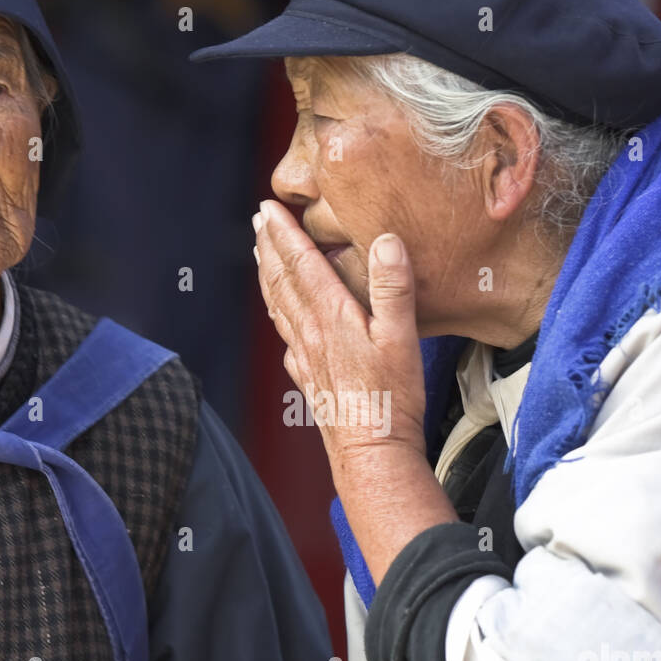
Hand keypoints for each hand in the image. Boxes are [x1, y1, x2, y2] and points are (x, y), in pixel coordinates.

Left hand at [253, 199, 426, 464]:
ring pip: (278, 307)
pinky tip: (281, 316)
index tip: (269, 208)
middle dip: (268, 248)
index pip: (300, 264)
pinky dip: (278, 314)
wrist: (373, 451)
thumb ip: (392, 288)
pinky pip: (286, 336)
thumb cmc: (391, 398)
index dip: (284, 234)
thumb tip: (385, 241)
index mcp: (331, 317)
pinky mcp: (309, 378)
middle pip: (281, 281)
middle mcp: (311, 333)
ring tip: (260, 256)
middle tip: (258, 222)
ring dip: (268, 277)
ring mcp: (306, 357)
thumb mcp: (402, 338)